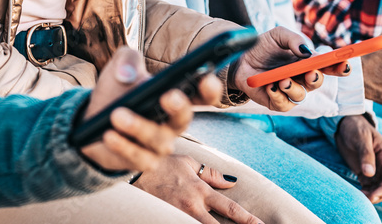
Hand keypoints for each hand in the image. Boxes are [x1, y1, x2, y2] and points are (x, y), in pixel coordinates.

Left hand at [78, 48, 220, 172]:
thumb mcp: (120, 66)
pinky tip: (109, 135)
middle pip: (183, 118)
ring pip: (158, 140)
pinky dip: (123, 146)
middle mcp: (172, 123)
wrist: (93, 119)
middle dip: (179, 108)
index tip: (207, 79)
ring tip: (117, 114)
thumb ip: (127, 59)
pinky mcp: (143, 161)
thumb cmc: (116, 90)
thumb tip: (127, 75)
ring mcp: (160, 144)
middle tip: (168, 96)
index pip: (201, 94)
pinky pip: (138, 157)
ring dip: (138, 127)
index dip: (209, 89)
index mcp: (176, 96)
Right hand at [133, 155, 262, 223]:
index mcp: (201, 190)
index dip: (247, 219)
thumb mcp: (189, 163)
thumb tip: (232, 183)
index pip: (229, 208)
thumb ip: (211, 174)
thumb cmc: (162, 165)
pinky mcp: (166, 219)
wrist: (134, 171)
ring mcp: (178, 215)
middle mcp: (192, 206)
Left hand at [230, 27, 349, 111]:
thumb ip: (294, 39)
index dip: (340, 66)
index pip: (329, 66)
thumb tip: (308, 52)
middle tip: (311, 72)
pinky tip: (270, 86)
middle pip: (317, 82)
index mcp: (308, 62)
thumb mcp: (278, 35)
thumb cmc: (263, 46)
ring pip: (300, 95)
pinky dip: (278, 95)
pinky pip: (283, 104)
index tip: (345, 63)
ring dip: (293, 87)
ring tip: (282, 80)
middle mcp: (302, 78)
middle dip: (316, 78)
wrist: (240, 58)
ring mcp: (290, 91)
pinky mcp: (277, 102)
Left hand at [335, 115, 381, 203]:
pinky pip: (369, 188)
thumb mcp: (361, 138)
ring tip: (358, 197)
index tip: (372, 196)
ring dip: (371, 196)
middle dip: (377, 195)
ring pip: (378, 189)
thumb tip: (370, 174)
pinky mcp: (365, 173)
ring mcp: (375, 170)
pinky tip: (356, 195)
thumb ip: (366, 155)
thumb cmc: (355, 128)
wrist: (345, 124)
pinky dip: (365, 193)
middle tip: (363, 199)